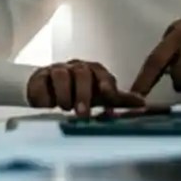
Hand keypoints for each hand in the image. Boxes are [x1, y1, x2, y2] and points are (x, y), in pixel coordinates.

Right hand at [27, 60, 144, 115]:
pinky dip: (43, 95)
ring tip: (64, 108)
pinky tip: (45, 105)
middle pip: (81, 73)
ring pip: (60, 74)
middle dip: (83, 93)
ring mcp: (56, 70)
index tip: (107, 94)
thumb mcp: (100, 97)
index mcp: (94, 71)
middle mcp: (76, 67)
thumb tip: (142, 104)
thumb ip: (119, 100)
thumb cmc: (80, 92)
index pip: (102, 74)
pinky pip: (39, 83)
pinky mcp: (38, 77)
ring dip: (64, 94)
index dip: (105, 83)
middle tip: (82, 113)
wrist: (50, 89)